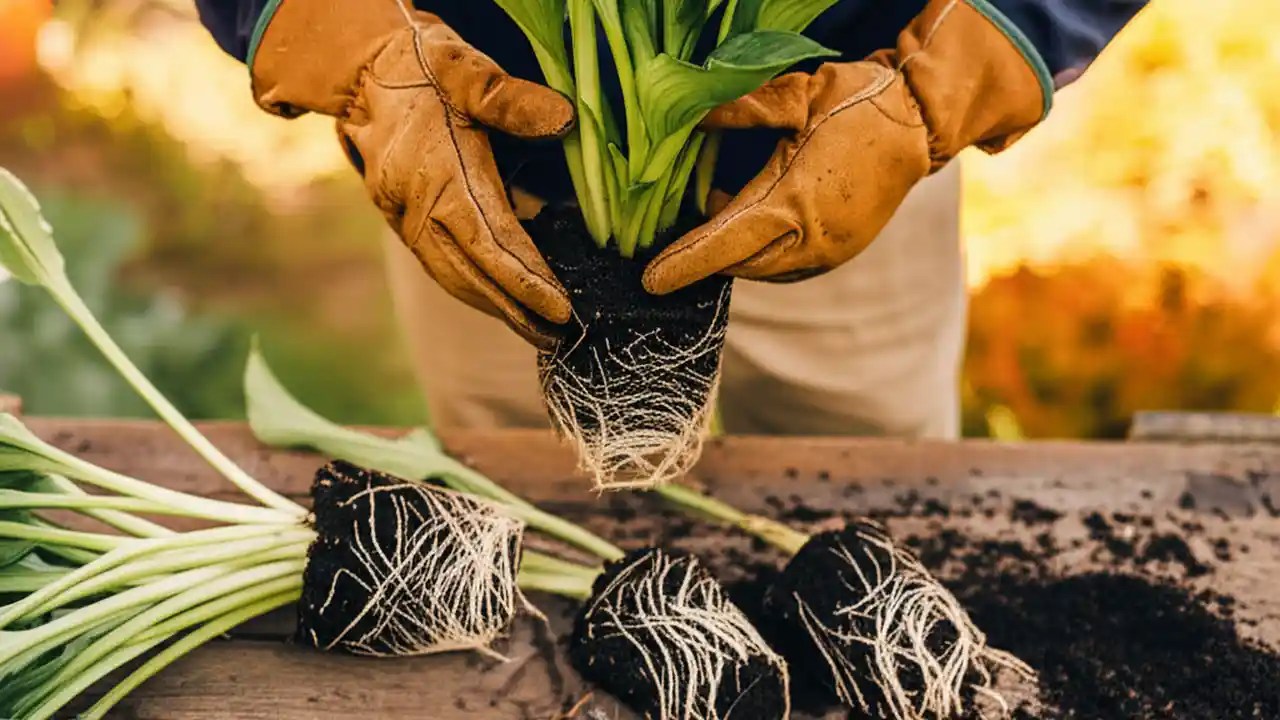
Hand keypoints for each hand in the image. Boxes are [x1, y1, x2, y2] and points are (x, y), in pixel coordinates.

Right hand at [250, 0, 573, 346]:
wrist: (361, 71)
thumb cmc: (422, 67)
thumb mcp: (465, 69)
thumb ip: (510, 98)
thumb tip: (564, 121)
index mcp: (435, 172)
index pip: (488, 241)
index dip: (525, 279)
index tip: (561, 308)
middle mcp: (413, 205)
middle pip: (468, 274)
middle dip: (514, 310)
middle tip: (558, 335)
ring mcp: (402, 218)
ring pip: (450, 277)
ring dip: (494, 307)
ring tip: (537, 330)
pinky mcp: (400, 222)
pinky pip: (439, 266)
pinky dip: (472, 289)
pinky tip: (500, 302)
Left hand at [643, 0, 1050, 294]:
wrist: (923, 121)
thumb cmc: (859, 101)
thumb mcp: (796, 94)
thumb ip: (740, 110)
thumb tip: (690, 116)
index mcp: (794, 200)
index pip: (725, 242)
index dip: (685, 262)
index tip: (651, 280)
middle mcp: (811, 238)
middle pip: (738, 265)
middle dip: (704, 258)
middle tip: (674, 241)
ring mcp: (829, 252)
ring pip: (762, 271)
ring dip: (734, 255)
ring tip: (718, 216)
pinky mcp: (840, 253)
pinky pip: (787, 269)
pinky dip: (761, 254)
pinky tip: (753, 224)